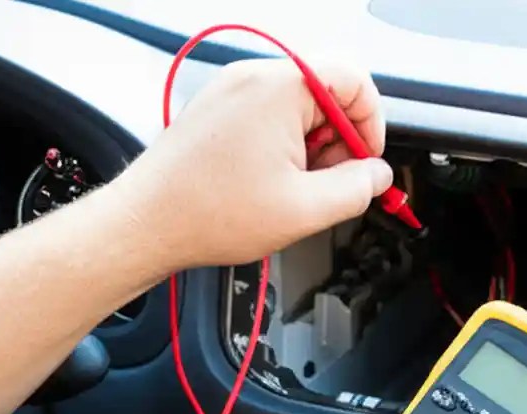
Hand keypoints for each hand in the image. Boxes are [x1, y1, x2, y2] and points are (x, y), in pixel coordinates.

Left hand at [111, 57, 391, 269]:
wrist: (148, 223)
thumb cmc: (209, 212)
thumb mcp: (306, 209)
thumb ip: (358, 188)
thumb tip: (378, 176)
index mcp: (279, 88)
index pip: (355, 81)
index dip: (372, 125)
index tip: (367, 161)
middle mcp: (253, 78)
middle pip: (327, 94)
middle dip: (339, 141)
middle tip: (330, 184)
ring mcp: (232, 90)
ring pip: (299, 109)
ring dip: (311, 148)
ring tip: (294, 189)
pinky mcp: (219, 109)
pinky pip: (270, 117)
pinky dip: (284, 146)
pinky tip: (272, 183)